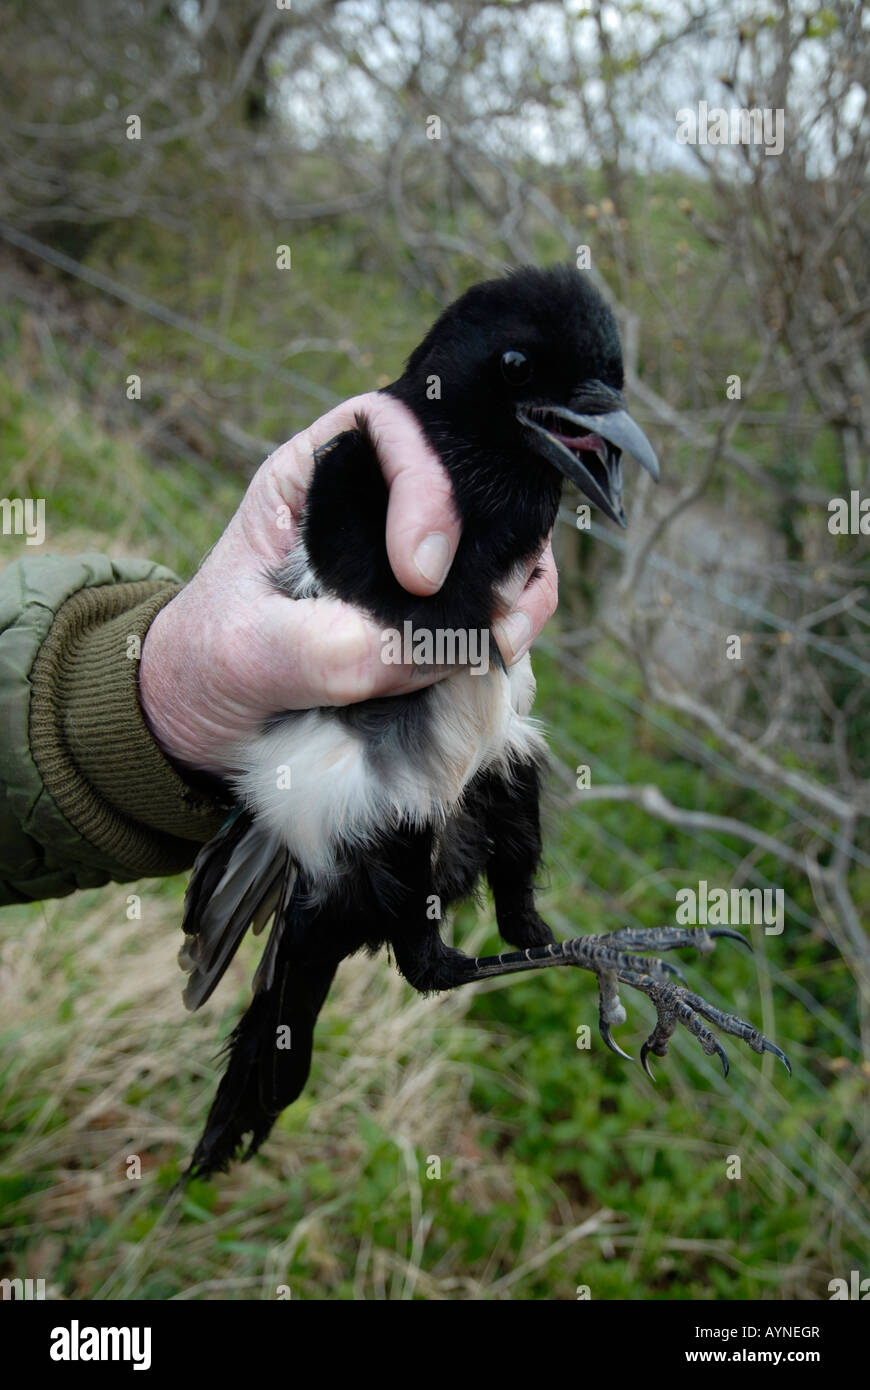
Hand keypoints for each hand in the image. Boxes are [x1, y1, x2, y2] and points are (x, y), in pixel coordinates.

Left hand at [139, 393, 557, 773]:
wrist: (204, 718)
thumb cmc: (208, 663)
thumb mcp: (247, 653)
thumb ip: (326, 649)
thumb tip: (427, 653)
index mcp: (312, 477)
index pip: (389, 427)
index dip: (423, 482)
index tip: (418, 571)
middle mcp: (373, 501)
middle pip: (468, 474)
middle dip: (493, 534)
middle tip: (486, 607)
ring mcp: (413, 553)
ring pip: (499, 534)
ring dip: (516, 582)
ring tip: (499, 640)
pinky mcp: (438, 606)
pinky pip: (502, 594)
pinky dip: (515, 620)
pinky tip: (498, 655)